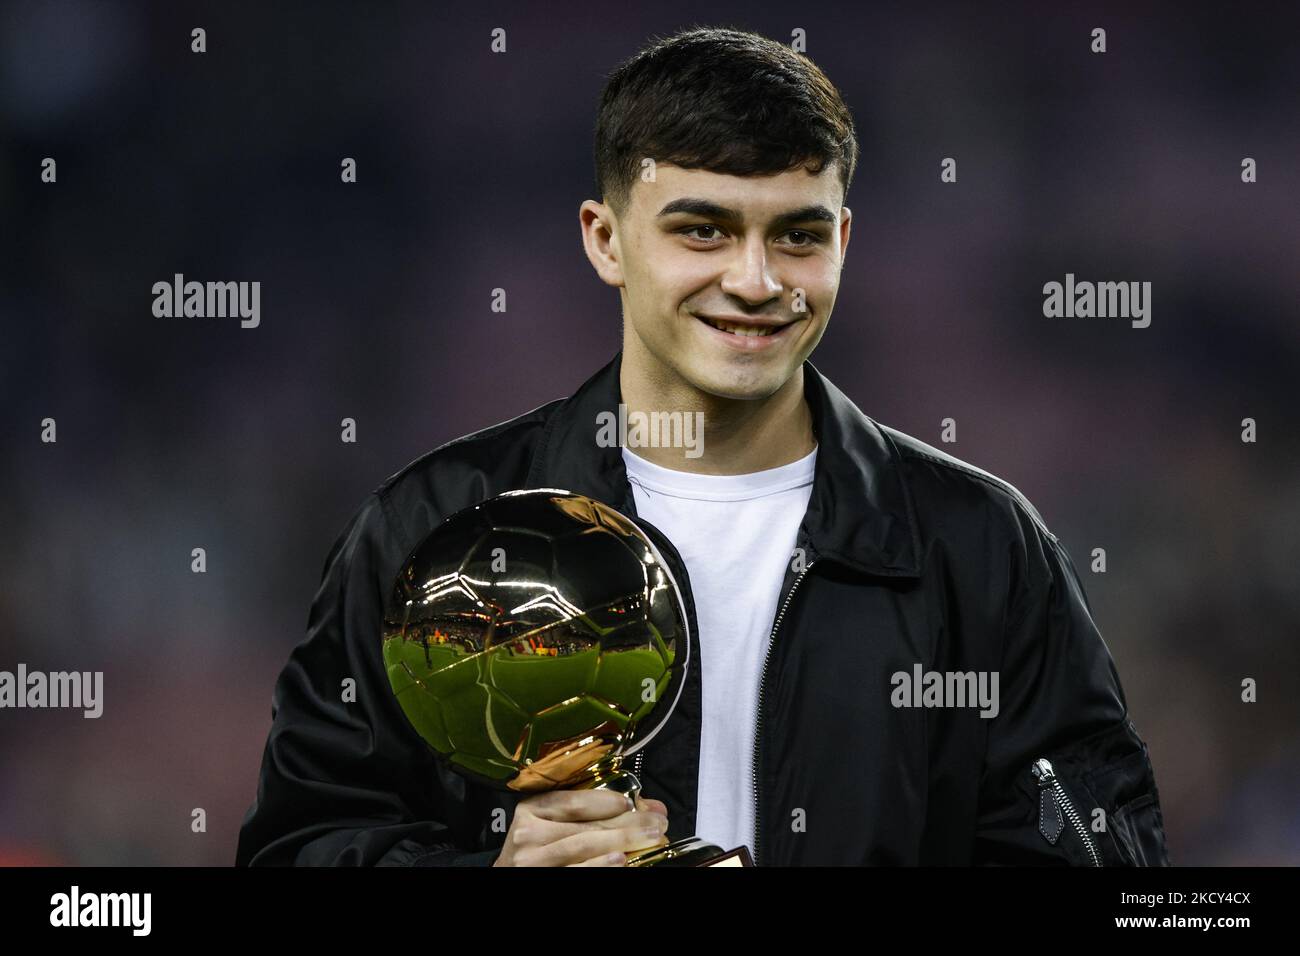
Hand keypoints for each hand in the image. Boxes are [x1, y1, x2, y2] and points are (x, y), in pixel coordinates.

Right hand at [491, 789, 669, 865]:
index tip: (631, 801)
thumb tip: (651, 807)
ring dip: (620, 844)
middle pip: (583, 827)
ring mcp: (533, 862)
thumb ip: (596, 811)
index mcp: (531, 809)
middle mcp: (527, 835)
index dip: (605, 801)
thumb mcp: (555, 822)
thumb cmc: (538, 846)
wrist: (510, 873)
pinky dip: (601, 866)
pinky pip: (576, 872)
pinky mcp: (541, 879)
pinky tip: (621, 862)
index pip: (572, 802)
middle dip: (626, 824)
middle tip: (657, 824)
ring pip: (581, 849)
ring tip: (647, 840)